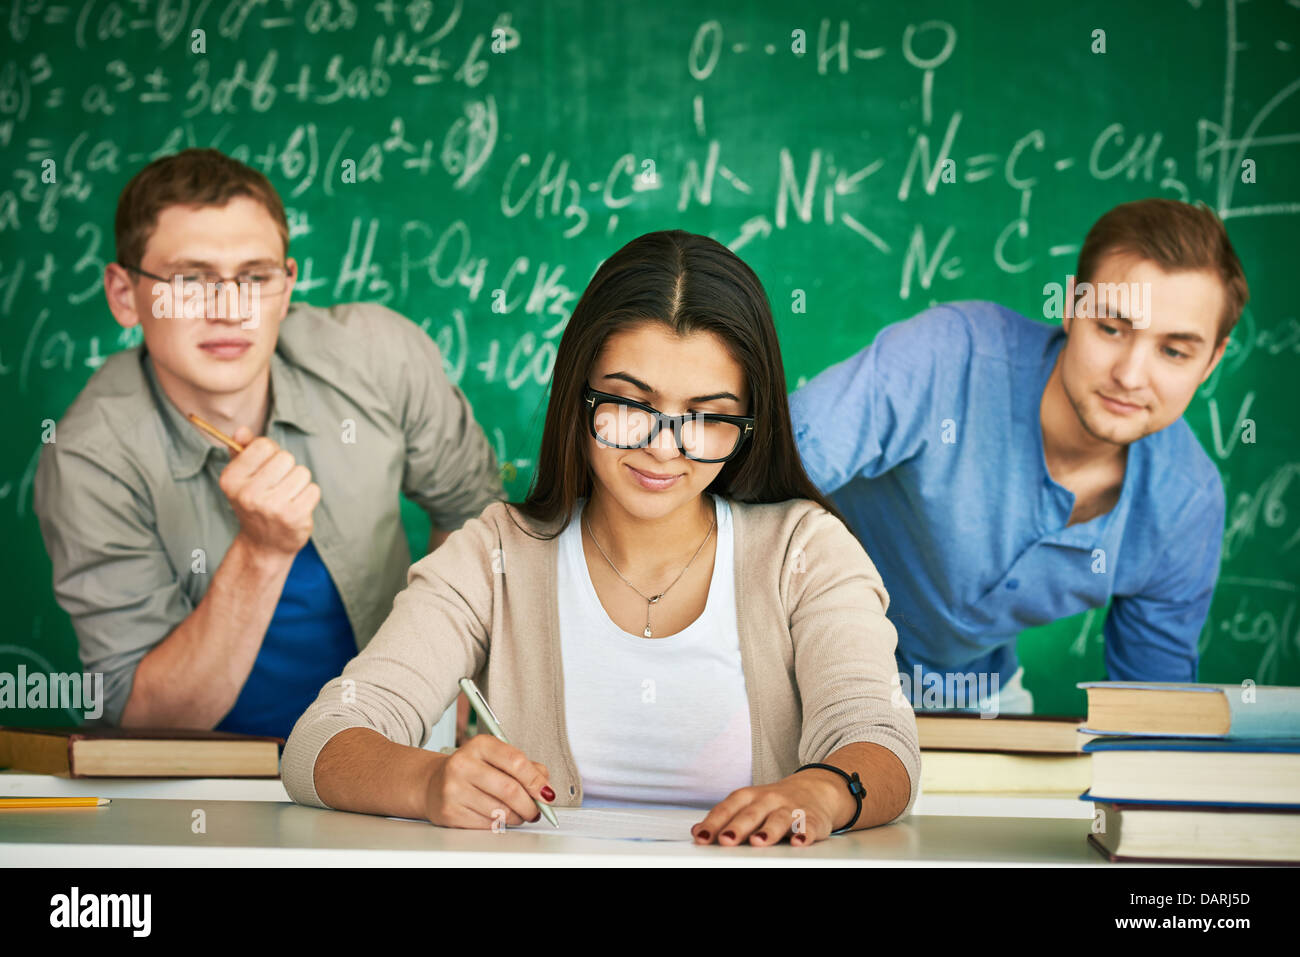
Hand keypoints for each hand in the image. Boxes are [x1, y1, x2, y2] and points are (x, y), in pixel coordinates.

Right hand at [218, 426, 320, 556]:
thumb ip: (241, 451)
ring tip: (286, 497)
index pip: (263, 446)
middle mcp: (248, 494)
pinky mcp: (294, 517)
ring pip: (302, 472)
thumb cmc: (255, 503)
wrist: (264, 545)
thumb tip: (242, 430)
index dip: (270, 453)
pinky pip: (313, 489)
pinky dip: (308, 496)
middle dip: (286, 468)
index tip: (266, 467)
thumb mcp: (242, 478)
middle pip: (285, 457)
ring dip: (298, 482)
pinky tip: (296, 507)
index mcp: (231, 479)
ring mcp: (272, 507)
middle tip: (277, 486)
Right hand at [423, 734, 552, 828]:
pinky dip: (500, 824)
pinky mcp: (449, 812)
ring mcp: (453, 789)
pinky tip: (499, 817)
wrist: (434, 783)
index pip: (516, 761)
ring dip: (517, 817)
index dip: (536, 780)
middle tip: (537, 811)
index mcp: (479, 745)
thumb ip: (526, 768)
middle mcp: (463, 764)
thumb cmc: (473, 770)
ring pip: (500, 811)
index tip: (547, 793)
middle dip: (530, 805)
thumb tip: (546, 789)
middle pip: (510, 790)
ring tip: (519, 814)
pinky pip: (486, 824)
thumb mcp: (497, 758)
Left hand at [691, 772, 846, 847]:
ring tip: (759, 842)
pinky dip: (805, 834)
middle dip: (738, 827)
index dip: (714, 822)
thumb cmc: (775, 802)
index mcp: (750, 796)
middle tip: (726, 840)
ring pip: (779, 819)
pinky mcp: (812, 819)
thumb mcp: (748, 805)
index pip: (728, 808)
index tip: (701, 836)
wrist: (816, 788)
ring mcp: (791, 808)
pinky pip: (809, 826)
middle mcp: (769, 800)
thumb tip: (697, 832)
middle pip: (751, 813)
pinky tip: (799, 842)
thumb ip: (724, 818)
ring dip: (769, 831)